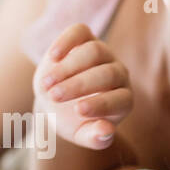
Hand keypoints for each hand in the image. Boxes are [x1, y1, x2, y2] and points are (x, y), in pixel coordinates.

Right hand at [33, 23, 132, 148]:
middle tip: (54, 97)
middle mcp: (118, 74)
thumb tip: (105, 132)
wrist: (55, 100)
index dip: (102, 104)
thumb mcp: (81, 134)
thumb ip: (95, 138)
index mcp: (123, 99)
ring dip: (68, 68)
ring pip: (93, 51)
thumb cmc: (71, 120)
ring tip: (46, 84)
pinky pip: (80, 31)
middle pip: (106, 73)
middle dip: (79, 85)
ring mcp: (103, 53)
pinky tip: (52, 56)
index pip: (121, 99)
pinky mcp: (85, 38)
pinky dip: (66, 41)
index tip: (78, 111)